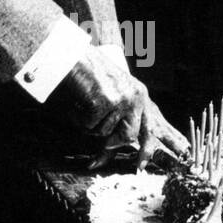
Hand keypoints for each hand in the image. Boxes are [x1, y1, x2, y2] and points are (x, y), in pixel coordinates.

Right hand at [53, 46, 188, 169]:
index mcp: (140, 95)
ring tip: (84, 104)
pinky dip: (80, 119)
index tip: (140, 168)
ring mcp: (121, 100)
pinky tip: (78, 101)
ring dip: (90, 125)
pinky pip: (89, 126)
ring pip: (104, 133)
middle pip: (128, 137)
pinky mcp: (104, 102)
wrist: (72, 55)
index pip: (149, 129)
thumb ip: (117, 120)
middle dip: (111, 145)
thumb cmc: (89, 75)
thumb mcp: (112, 94)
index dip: (146, 150)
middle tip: (98, 154)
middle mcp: (135, 97)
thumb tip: (107, 153)